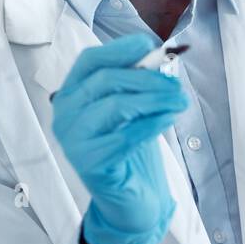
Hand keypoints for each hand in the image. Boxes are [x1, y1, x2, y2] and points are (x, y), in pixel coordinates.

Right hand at [51, 33, 188, 243]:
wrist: (128, 198)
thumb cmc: (128, 148)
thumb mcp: (129, 108)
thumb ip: (135, 83)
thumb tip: (161, 58)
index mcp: (70, 95)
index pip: (88, 61)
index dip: (119, 50)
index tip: (151, 46)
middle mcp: (65, 115)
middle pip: (104, 81)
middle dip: (146, 77)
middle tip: (176, 83)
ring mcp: (74, 140)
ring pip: (115, 106)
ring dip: (154, 98)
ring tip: (179, 100)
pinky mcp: (90, 163)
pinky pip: (126, 135)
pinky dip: (153, 123)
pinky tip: (169, 118)